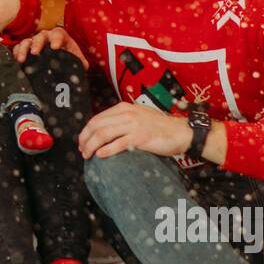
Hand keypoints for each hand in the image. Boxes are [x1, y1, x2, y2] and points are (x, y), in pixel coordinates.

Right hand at [13, 27, 88, 67]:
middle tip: (35, 52)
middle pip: (41, 36)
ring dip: (24, 49)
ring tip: (22, 59)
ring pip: (27, 41)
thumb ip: (80, 62)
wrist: (59, 64)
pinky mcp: (26, 49)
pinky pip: (18, 47)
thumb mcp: (76, 60)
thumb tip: (83, 66)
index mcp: (60, 37)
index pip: (58, 33)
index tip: (55, 47)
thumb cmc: (68, 58)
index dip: (56, 38)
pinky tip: (16, 60)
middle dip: (38, 44)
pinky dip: (16, 52)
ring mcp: (34, 42)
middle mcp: (46, 37)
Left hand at [77, 102, 191, 159]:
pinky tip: (100, 155)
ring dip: (91, 146)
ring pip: (103, 134)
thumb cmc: (160, 126)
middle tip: (82, 150)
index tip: (82, 141)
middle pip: (96, 126)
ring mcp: (133, 125)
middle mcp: (127, 114)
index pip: (97, 118)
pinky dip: (106, 150)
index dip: (86, 131)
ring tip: (87, 154)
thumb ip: (122, 119)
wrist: (181, 132)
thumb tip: (105, 129)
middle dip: (84, 139)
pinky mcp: (140, 137)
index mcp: (124, 108)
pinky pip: (118, 144)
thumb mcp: (138, 115)